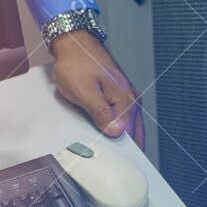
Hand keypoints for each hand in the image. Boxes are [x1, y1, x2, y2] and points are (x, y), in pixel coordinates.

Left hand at [49, 29, 145, 150]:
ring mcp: (125, 95)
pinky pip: (120, 116)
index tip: (116, 164)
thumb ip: (101, 113)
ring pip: (127, 125)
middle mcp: (130, 98)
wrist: (74, 42)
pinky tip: (106, 134)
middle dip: (125, 148)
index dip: (123, 151)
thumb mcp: (84, 91)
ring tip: (109, 151)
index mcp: (125, 99)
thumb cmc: (77, 63)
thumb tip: (116, 132)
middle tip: (113, 162)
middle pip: (133, 132)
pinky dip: (115, 127)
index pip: (130, 135)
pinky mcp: (116, 93)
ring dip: (119, 138)